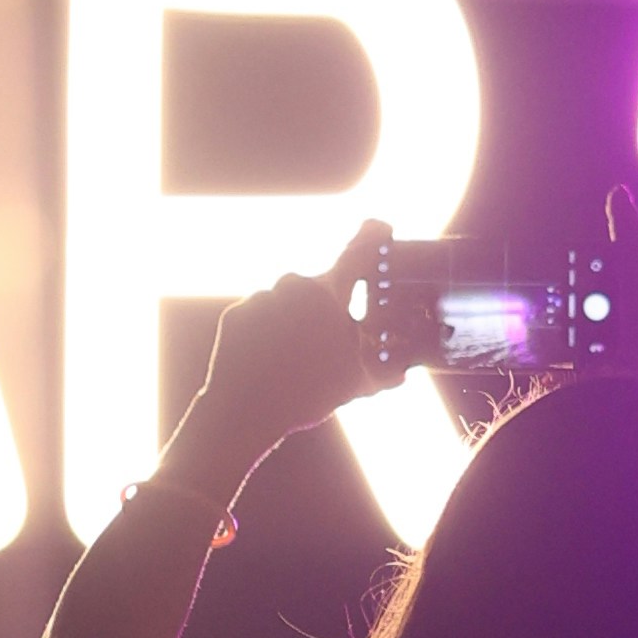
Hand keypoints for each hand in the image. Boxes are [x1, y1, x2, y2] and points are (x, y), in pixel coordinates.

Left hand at [182, 237, 386, 469]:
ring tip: (294, 362)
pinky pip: (260, 318)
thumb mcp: (356, 384)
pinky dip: (268, 334)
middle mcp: (293, 285)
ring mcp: (261, 298)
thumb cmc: (306, 394)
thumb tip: (400, 373)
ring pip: (287, 305)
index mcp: (328, 294)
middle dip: (326, 312)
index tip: (380, 227)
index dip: (373, 236)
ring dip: (295, 324)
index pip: (358, 253)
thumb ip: (384, 372)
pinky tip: (271, 361)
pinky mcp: (237, 314)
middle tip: (327, 347)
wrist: (245, 411)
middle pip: (319, 290)